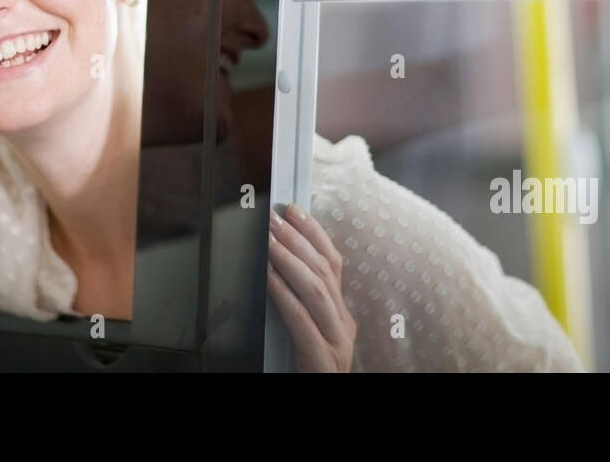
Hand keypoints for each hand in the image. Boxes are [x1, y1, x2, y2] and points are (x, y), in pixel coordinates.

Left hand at [267, 203, 356, 371]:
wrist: (323, 401)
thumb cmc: (307, 371)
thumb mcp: (305, 334)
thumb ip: (298, 306)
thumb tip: (271, 268)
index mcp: (341, 316)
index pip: (333, 263)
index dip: (314, 233)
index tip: (293, 209)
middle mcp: (343, 324)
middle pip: (323, 270)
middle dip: (296, 239)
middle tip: (272, 217)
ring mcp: (336, 343)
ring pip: (315, 289)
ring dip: (287, 259)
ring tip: (267, 238)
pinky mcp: (321, 360)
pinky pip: (301, 320)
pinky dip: (282, 293)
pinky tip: (266, 276)